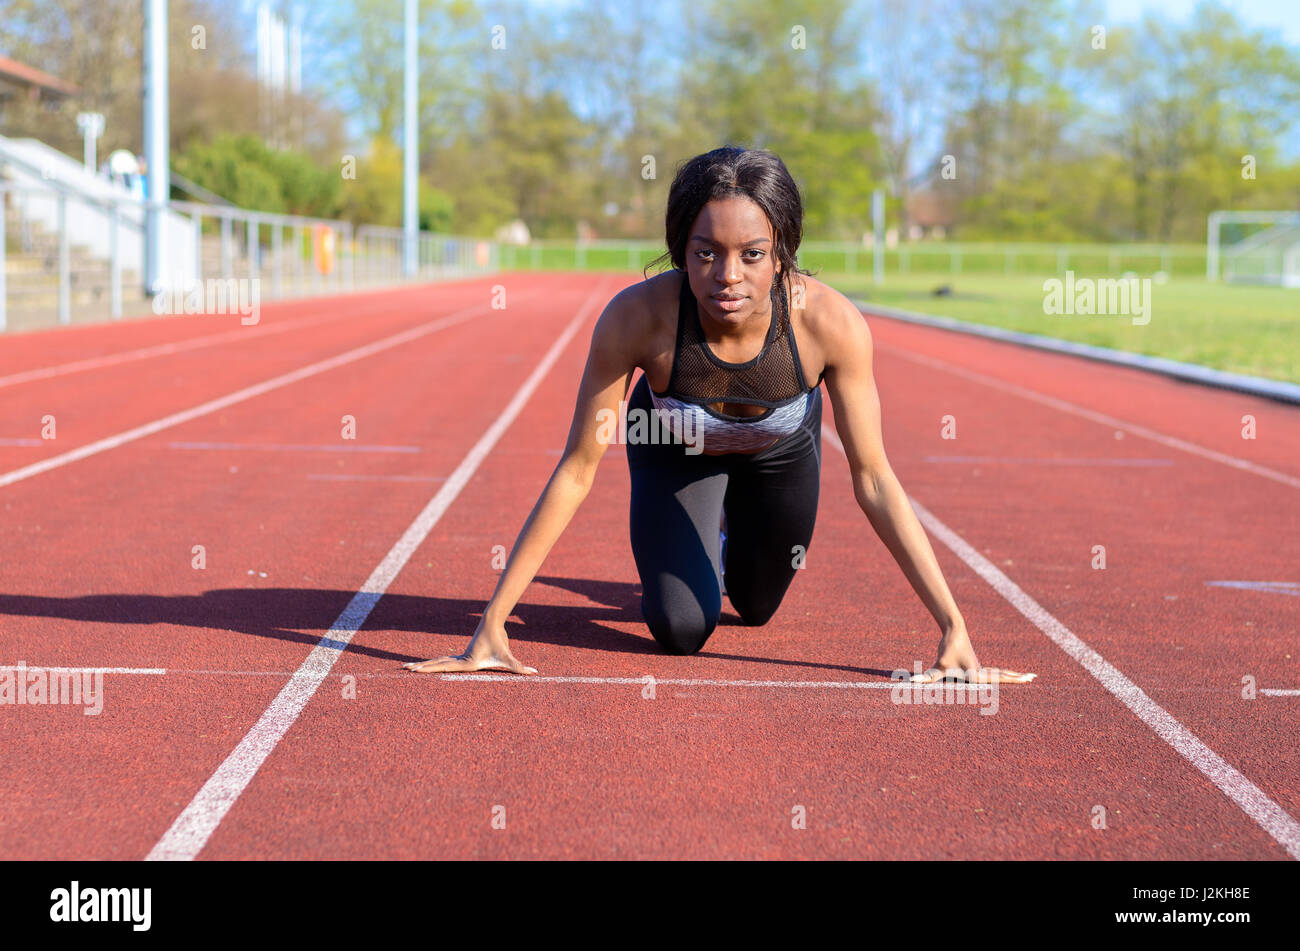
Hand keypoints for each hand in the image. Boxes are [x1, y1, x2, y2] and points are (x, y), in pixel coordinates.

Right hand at [403, 617, 537, 674]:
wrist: (492, 623)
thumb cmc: (499, 641)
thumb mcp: (509, 657)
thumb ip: (521, 667)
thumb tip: (535, 673)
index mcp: (465, 662)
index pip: (443, 667)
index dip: (428, 669)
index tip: (414, 670)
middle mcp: (459, 659)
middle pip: (436, 664)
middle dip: (420, 668)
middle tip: (403, 670)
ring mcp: (459, 656)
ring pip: (438, 661)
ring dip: (424, 665)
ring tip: (408, 668)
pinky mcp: (462, 655)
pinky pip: (444, 661)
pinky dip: (433, 664)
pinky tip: (425, 667)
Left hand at [909, 626, 1036, 683]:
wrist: (953, 629)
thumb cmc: (948, 649)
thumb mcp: (939, 666)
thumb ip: (928, 677)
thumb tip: (914, 682)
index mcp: (978, 674)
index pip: (1000, 679)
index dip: (1015, 680)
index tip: (1030, 679)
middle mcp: (981, 670)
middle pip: (1003, 675)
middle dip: (1018, 678)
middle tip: (1034, 677)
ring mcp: (979, 667)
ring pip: (999, 673)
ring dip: (1012, 676)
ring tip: (1026, 677)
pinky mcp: (974, 664)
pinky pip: (992, 671)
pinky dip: (1002, 674)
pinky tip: (1005, 676)